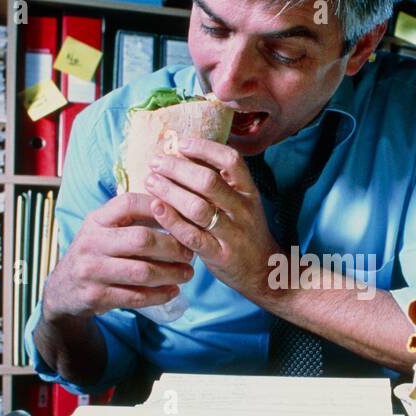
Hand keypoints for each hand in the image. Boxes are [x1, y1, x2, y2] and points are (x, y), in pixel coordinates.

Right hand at [40, 192, 194, 320]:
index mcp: (96, 220)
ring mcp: (92, 271)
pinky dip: (160, 294)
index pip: (130, 203)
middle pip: (142, 240)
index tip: (181, 218)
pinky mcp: (96, 296)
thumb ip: (129, 220)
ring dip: (171, 273)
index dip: (159, 208)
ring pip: (142, 272)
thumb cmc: (94, 254)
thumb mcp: (102, 230)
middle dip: (172, 247)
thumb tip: (175, 210)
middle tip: (189, 253)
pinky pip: (136, 296)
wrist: (62, 290)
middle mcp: (91, 242)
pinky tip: (173, 291)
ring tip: (187, 273)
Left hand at [144, 138, 282, 303]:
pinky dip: (172, 220)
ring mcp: (233, 233)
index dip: (205, 148)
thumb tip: (183, 155)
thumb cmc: (244, 232)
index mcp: (249, 192)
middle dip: (178, 168)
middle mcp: (243, 210)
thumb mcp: (242, 203)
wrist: (265, 271)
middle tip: (155, 162)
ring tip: (150, 181)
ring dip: (170, 191)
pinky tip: (156, 208)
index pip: (231, 161)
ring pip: (198, 208)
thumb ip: (219, 183)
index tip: (180, 143)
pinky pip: (192, 236)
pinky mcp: (220, 255)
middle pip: (209, 181)